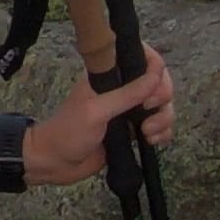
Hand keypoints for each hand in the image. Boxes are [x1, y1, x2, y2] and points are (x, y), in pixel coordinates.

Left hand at [22, 44, 176, 187]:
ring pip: (162, 105)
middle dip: (162, 98)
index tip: (150, 91)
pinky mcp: (134, 130)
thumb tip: (156, 75)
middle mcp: (122, 88)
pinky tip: (152, 142)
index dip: (155, 68)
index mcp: (109, 74)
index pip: (141, 56)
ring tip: (147, 135)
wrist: (55, 163)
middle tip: (146, 115)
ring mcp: (129, 110)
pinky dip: (163, 133)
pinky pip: (160, 126)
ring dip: (163, 119)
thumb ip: (126, 94)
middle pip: (159, 82)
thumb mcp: (96, 111)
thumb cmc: (68, 132)